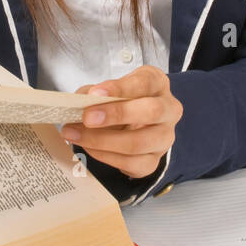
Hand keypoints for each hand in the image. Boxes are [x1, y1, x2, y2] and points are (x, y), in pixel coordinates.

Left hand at [60, 65, 182, 179]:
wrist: (132, 123)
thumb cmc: (122, 101)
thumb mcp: (109, 89)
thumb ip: (94, 93)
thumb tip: (78, 102)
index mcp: (157, 84)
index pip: (144, 83)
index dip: (120, 88)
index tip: (95, 93)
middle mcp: (168, 110)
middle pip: (151, 112)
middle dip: (116, 115)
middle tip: (87, 118)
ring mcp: (164, 138)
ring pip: (139, 143)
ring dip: (102, 140)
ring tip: (76, 135)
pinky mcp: (153, 161)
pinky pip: (131, 163)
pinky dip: (105, 156)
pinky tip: (89, 148)